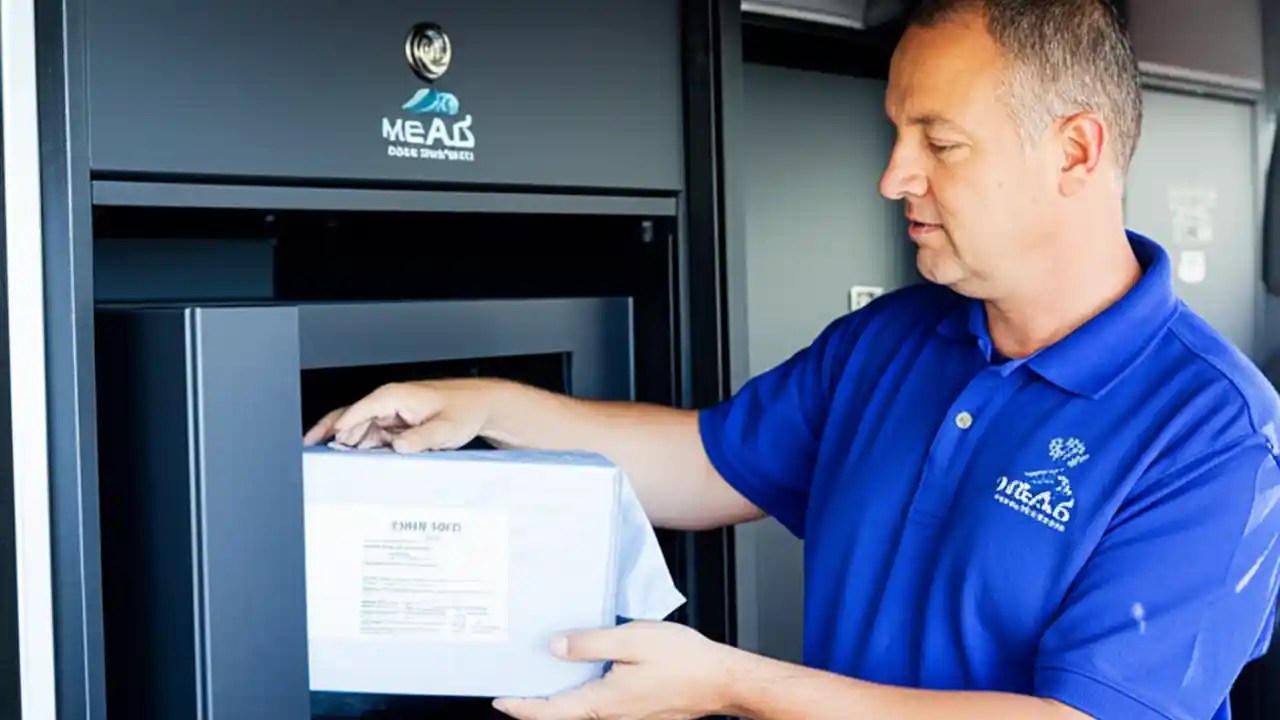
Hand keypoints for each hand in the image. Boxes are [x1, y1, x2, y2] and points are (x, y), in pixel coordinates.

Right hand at [301, 378, 496, 452]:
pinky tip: (353, 463)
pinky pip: (372, 436)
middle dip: (329, 434)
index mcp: (394, 396)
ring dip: (345, 445)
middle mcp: (388, 402)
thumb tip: (397, 448)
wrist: (481, 407)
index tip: (323, 444)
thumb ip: (421, 439)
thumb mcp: (445, 429)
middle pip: (349, 418)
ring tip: (327, 465)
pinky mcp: (396, 424)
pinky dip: (361, 448)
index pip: (357, 411)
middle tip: (309, 454)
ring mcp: (391, 413)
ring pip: (358, 429)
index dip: (338, 428)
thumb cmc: (465, 411)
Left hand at [492, 621, 742, 719]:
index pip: (550, 711)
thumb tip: (554, 648)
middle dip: (535, 704)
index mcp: (604, 701)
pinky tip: (583, 672)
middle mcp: (611, 715)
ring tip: (543, 676)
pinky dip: (582, 694)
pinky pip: (600, 706)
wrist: (722, 680)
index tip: (500, 699)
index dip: (522, 706)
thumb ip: (590, 644)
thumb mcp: (632, 640)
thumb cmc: (684, 660)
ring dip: (559, 699)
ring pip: (581, 711)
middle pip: (562, 714)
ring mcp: (625, 715)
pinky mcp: (637, 709)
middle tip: (514, 687)